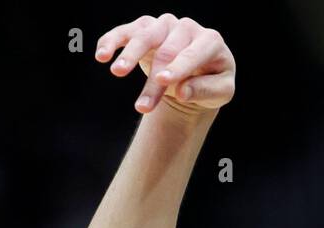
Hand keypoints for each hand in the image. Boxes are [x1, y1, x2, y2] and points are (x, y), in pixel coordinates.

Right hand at [94, 14, 234, 114]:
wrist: (198, 72)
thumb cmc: (212, 81)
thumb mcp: (221, 92)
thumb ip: (206, 91)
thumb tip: (183, 92)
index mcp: (211, 41)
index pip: (192, 54)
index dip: (178, 68)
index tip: (164, 81)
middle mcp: (186, 28)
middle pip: (166, 52)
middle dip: (154, 81)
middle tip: (142, 107)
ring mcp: (164, 25)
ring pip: (144, 36)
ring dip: (129, 55)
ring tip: (117, 72)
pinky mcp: (144, 27)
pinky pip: (125, 31)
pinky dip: (112, 41)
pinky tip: (102, 55)